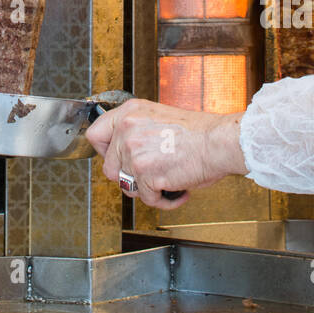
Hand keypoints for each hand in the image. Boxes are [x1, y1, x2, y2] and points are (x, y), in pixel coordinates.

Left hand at [85, 98, 246, 210]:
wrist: (217, 142)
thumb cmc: (198, 133)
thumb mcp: (158, 118)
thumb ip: (137, 130)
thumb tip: (126, 152)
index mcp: (129, 113)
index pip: (96, 135)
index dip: (104, 153)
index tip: (116, 160)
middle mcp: (127, 129)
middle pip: (109, 168)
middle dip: (130, 177)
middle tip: (151, 175)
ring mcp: (133, 151)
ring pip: (128, 186)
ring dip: (147, 189)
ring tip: (168, 180)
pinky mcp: (144, 173)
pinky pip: (147, 198)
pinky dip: (164, 200)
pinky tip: (178, 189)